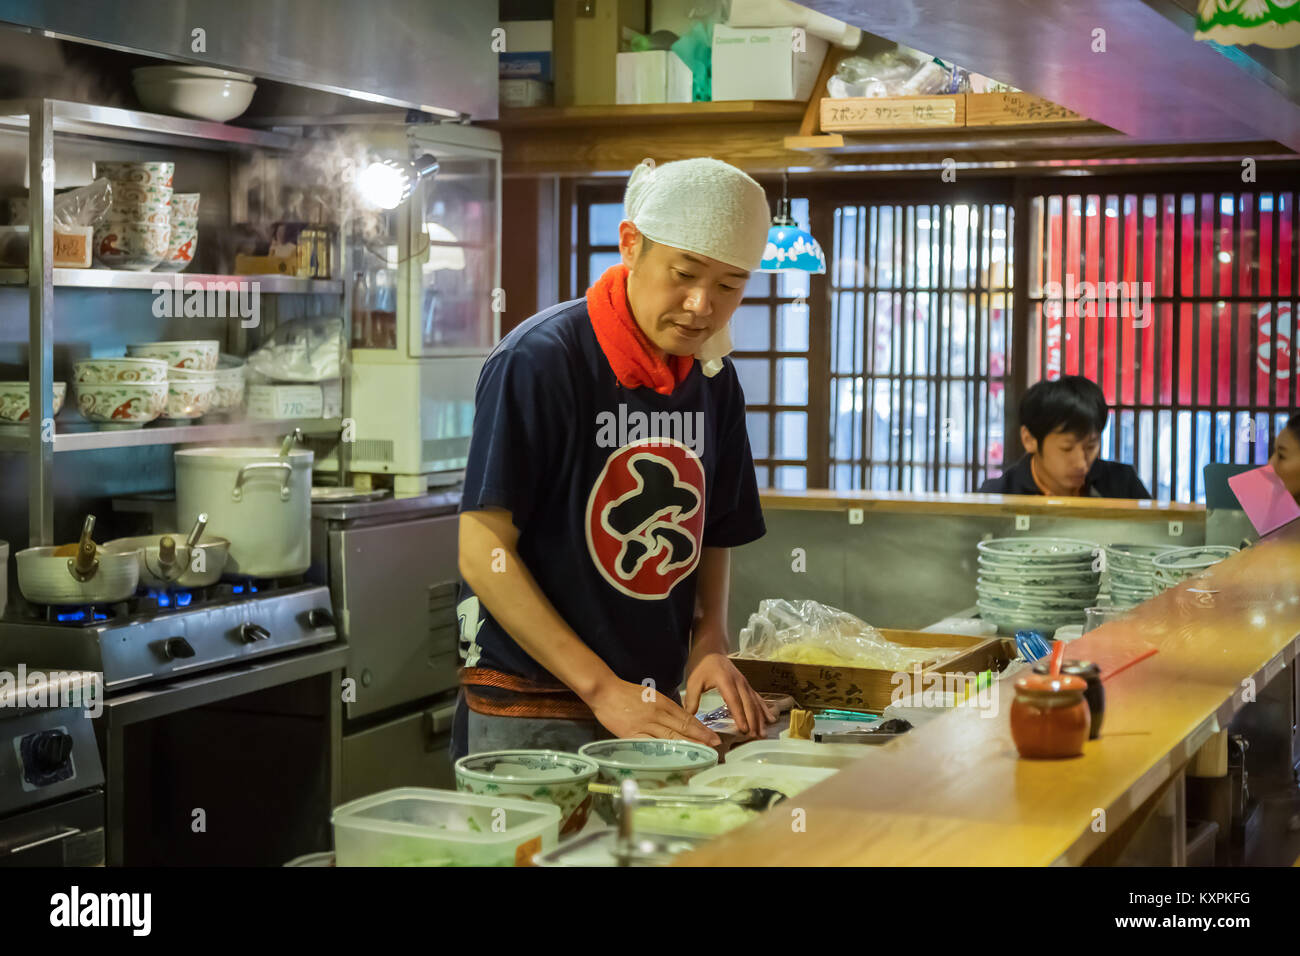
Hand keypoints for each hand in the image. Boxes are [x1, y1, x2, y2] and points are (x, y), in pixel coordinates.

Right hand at [586, 677, 720, 746]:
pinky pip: (651, 745)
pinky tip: (673, 758)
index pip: (686, 718)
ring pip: (670, 737)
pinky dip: (663, 752)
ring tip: (701, 754)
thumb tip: (678, 722)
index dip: (701, 729)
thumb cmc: (626, 693)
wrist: (605, 691)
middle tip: (715, 746)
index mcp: (663, 703)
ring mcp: (645, 724)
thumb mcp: (650, 696)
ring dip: (687, 746)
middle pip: (682, 728)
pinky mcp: (632, 734)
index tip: (713, 737)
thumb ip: (664, 709)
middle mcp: (657, 713)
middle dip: (700, 738)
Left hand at [683, 638, 776, 738]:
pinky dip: (764, 709)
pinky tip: (770, 719)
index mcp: (726, 681)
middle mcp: (739, 682)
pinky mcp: (747, 685)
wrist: (711, 649)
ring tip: (763, 733)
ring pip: (755, 702)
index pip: (734, 701)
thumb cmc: (702, 665)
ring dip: (760, 718)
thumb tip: (690, 718)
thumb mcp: (693, 681)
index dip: (740, 716)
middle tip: (755, 737)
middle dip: (753, 721)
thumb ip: (692, 699)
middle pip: (748, 704)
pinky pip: (758, 698)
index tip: (743, 730)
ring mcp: (745, 683)